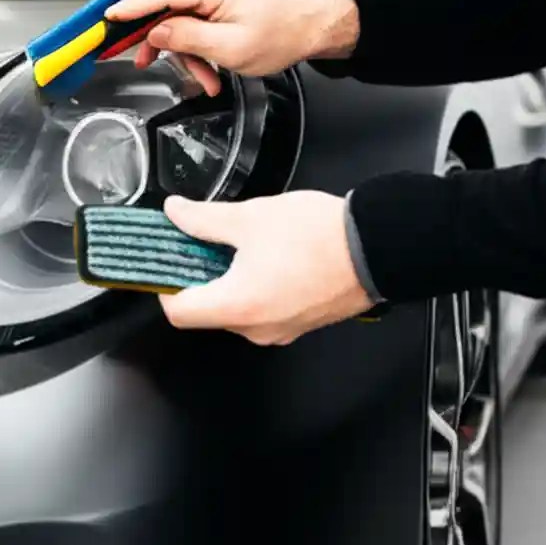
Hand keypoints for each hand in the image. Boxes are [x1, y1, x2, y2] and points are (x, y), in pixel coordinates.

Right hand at [105, 0, 359, 95]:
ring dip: (185, 53)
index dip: (130, 7)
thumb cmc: (278, 36)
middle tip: (143, 63)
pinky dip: (197, 47)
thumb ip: (187, 38)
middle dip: (159, 41)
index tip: (107, 18)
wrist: (306, 30)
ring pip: (177, 20)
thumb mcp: (229, 48)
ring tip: (204, 80)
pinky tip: (209, 72)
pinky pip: (192, 21)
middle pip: (163, 6)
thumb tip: (154, 34)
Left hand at [159, 192, 374, 345]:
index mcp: (237, 307)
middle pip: (207, 312)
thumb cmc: (319, 236)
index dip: (166, 286)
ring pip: (237, 311)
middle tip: (205, 243)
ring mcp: (281, 330)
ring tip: (243, 244)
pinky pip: (264, 311)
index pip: (178, 312)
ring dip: (231, 281)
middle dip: (201, 277)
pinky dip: (257, 288)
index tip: (169, 261)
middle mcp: (256, 329)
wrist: (379, 247)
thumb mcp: (251, 218)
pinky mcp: (300, 324)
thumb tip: (176, 214)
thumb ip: (204, 219)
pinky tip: (269, 257)